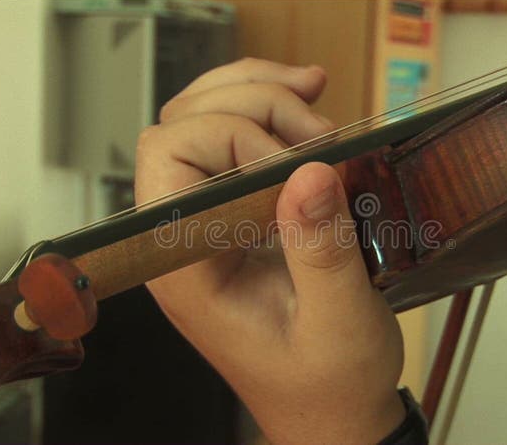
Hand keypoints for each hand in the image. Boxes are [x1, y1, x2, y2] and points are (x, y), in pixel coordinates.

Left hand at [134, 58, 404, 443]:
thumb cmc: (328, 384)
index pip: (167, 156)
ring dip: (261, 96)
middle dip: (257, 108)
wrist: (331, 410)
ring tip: (316, 102)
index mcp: (186, 267)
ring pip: (203, 118)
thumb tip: (311, 172)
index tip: (300, 167)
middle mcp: (184, 237)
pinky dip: (268, 111)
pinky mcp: (236, 216)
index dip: (234, 141)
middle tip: (322, 136)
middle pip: (183, 123)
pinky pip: (231, 140)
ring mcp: (207, 223)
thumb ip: (322, 253)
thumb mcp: (339, 325)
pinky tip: (306, 107)